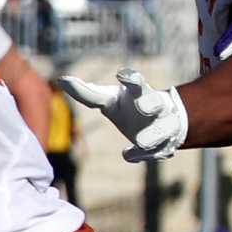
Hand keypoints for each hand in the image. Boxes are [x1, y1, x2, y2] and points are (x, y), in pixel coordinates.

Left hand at [57, 68, 188, 161]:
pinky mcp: (165, 145)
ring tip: (142, 142)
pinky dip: (141, 155)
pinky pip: (156, 152)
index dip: (127, 80)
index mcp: (138, 93)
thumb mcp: (109, 99)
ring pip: (163, 130)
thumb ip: (89, 94)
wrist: (168, 121)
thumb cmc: (130, 106)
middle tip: (142, 106)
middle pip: (155, 103)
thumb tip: (63, 81)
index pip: (133, 85)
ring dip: (152, 135)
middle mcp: (154, 106)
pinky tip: (128, 156)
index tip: (117, 75)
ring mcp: (163, 126)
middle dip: (151, 103)